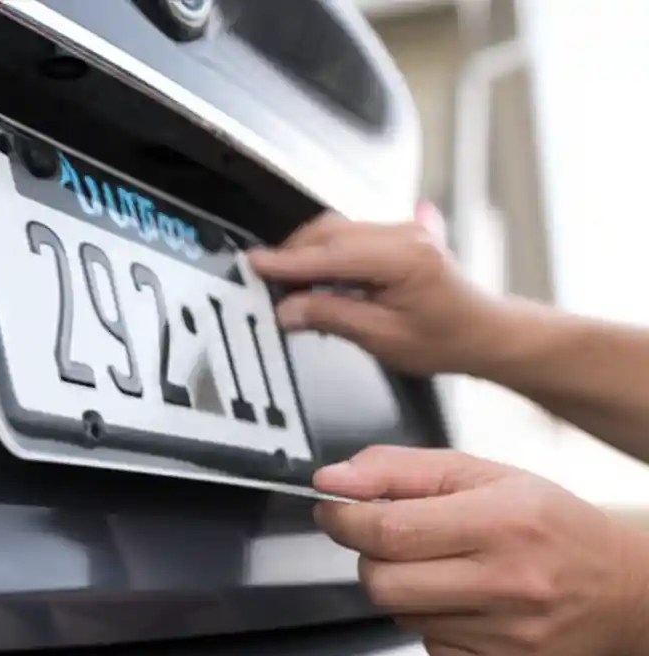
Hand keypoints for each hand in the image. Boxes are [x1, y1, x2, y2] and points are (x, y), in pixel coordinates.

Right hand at [248, 212, 512, 375]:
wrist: (485, 333)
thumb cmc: (447, 339)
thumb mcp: (383, 338)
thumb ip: (332, 317)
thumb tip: (288, 310)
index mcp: (404, 258)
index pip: (330, 255)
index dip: (287, 262)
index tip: (255, 265)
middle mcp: (404, 235)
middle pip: (329, 234)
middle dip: (292, 256)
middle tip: (265, 282)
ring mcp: (402, 230)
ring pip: (336, 231)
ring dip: (308, 254)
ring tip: (289, 286)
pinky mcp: (397, 235)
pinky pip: (350, 235)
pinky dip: (326, 253)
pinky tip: (317, 274)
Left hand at [314, 446, 648, 655]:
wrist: (618, 588)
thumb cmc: (544, 522)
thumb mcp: (479, 473)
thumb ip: (396, 470)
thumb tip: (329, 480)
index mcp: (503, 521)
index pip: (389, 529)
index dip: (344, 519)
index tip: (331, 510)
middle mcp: (510, 583)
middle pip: (382, 582)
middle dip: (369, 557)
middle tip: (390, 541)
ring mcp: (508, 635)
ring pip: (400, 615)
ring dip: (404, 589)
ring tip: (447, 570)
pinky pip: (428, 646)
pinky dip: (431, 622)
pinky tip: (468, 603)